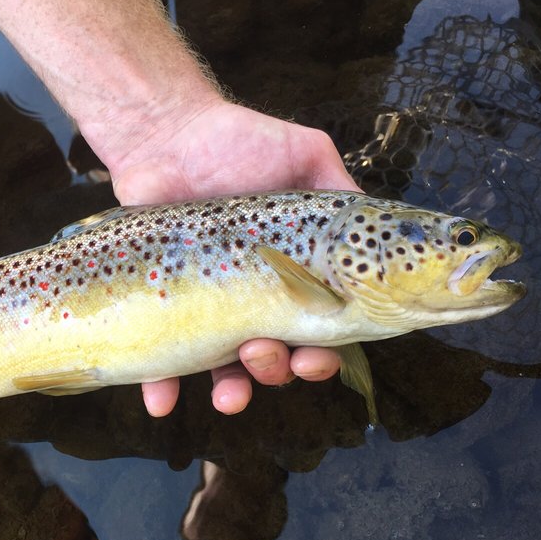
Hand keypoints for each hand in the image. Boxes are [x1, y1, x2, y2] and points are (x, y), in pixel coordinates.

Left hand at [102, 101, 357, 415]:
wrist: (165, 136)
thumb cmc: (237, 142)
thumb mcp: (305, 155)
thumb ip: (341, 187)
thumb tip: (380, 219)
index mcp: (294, 276)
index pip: (319, 328)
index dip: (324, 354)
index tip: (318, 357)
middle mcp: (254, 299)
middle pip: (276, 358)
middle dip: (278, 372)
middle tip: (266, 355)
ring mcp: (207, 307)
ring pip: (225, 371)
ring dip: (234, 392)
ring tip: (229, 394)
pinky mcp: (161, 306)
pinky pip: (160, 358)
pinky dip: (162, 387)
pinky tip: (161, 402)